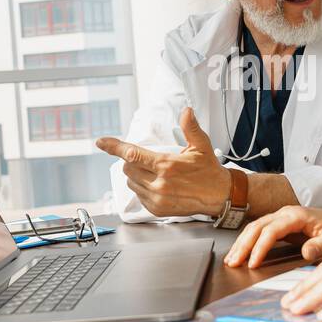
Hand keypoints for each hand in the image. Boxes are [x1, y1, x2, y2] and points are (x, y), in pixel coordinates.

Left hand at [95, 107, 231, 216]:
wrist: (220, 196)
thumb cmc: (209, 171)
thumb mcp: (201, 146)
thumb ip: (191, 128)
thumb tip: (186, 111)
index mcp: (166, 165)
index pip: (132, 154)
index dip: (114, 146)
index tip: (101, 142)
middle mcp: (159, 184)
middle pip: (128, 168)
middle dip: (132, 161)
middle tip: (147, 159)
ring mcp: (157, 199)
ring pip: (131, 182)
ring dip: (136, 175)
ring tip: (154, 173)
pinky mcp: (157, 210)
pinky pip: (138, 196)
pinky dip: (142, 188)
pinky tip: (157, 185)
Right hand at [224, 204, 321, 267]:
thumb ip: (320, 246)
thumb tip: (306, 253)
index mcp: (296, 216)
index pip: (271, 230)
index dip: (260, 247)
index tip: (253, 263)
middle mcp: (284, 214)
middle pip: (257, 227)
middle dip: (243, 245)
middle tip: (233, 262)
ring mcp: (279, 218)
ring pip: (254, 228)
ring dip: (241, 244)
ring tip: (231, 260)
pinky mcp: (277, 225)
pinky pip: (258, 231)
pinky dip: (247, 242)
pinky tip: (240, 253)